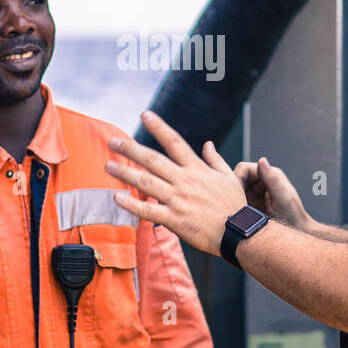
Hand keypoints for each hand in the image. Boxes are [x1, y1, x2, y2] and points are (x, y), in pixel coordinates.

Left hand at [105, 111, 246, 256]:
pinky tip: (116, 197)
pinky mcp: (174, 219)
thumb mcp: (229, 177)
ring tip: (108, 165)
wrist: (239, 232)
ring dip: (124, 173)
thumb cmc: (234, 205)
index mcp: (197, 169)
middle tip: (113, 142)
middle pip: (152, 160)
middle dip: (130, 149)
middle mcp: (184, 181)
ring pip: (146, 183)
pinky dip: (131, 204)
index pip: (174, 142)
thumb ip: (215, 159)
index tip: (145, 114)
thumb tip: (208, 144)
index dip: (159, 127)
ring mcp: (178, 200)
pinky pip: (148, 211)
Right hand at [234, 155, 310, 232]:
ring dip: (233, 199)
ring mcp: (254, 194)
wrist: (297, 233)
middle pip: (236, 179)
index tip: (235, 192)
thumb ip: (272, 179)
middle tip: (235, 204)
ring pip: (234, 190)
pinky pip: (236, 202)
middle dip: (233, 189)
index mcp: (269, 175)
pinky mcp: (250, 205)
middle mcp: (260, 182)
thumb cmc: (294, 217)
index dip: (237, 178)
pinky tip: (238, 216)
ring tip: (237, 211)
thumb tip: (262, 160)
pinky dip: (234, 207)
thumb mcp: (283, 198)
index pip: (243, 168)